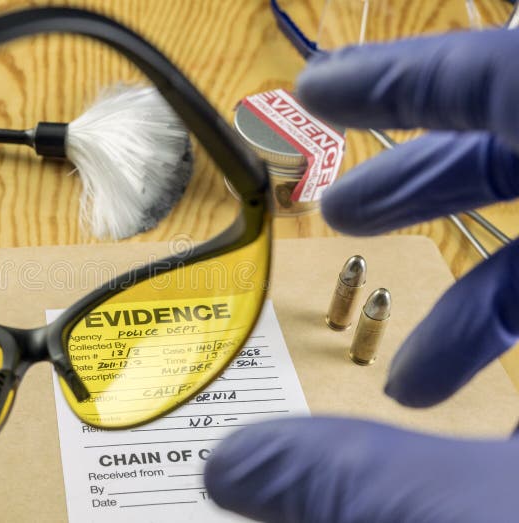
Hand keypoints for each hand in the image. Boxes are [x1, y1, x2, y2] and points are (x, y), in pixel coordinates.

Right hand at [205, 28, 518, 521]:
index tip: (324, 90)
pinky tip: (457, 399)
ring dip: (473, 282)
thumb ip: (355, 481)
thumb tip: (229, 473)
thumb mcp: (482, 512)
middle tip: (345, 208)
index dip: (412, 79)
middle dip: (427, 176)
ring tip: (402, 366)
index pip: (515, 86)